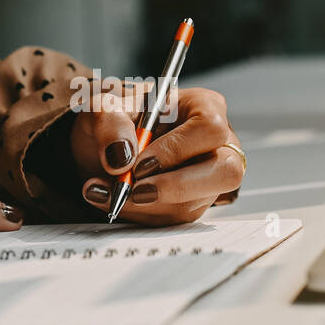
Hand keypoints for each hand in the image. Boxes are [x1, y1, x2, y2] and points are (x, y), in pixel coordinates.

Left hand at [72, 87, 244, 224]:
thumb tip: (122, 157)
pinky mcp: (191, 202)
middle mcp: (214, 143)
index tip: (139, 163)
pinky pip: (174, 218)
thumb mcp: (103, 108)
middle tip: (135, 191)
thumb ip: (110, 125)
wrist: (100, 143)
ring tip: (105, 191)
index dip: (177, 149)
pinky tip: (110, 198)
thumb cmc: (113, 117)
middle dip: (175, 188)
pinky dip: (138, 214)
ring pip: (194, 203)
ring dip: (145, 206)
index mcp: (203, 106)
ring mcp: (206, 176)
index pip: (209, 128)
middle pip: (224, 172)